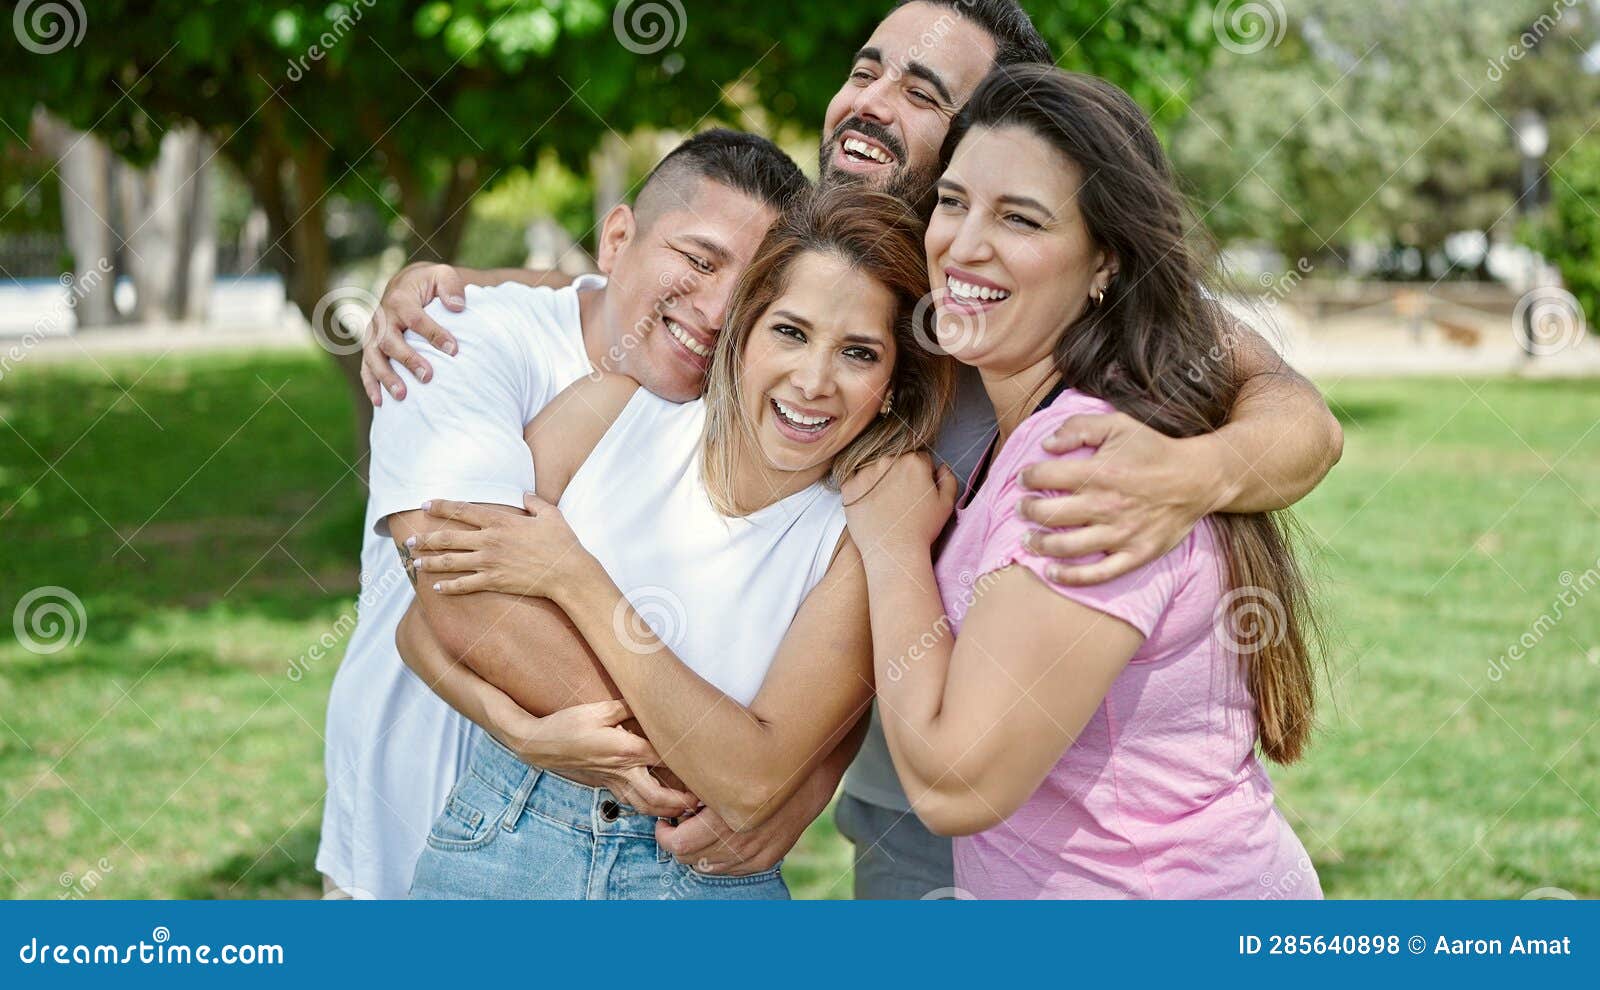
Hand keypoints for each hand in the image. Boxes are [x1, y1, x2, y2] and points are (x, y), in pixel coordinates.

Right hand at [360, 262, 466, 404]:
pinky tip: (380, 403)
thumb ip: (451, 287)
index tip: (453, 350)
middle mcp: (382, 317)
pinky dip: (370, 385)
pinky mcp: (372, 346)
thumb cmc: (430, 284)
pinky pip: (366, 367)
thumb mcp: (443, 275)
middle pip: (389, 341)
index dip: (433, 334)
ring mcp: (374, 333)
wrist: (407, 285)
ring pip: (373, 357)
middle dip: (407, 360)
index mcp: (399, 298)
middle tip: (428, 376)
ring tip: (402, 396)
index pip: (415, 319)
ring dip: (386, 377)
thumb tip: (457, 307)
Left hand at [408, 494, 589, 597]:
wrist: (568, 572)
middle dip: (425, 539)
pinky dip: (449, 587)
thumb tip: (525, 494)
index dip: (441, 506)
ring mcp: (490, 562)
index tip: (425, 504)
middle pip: (449, 537)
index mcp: (500, 521)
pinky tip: (437, 588)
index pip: (463, 510)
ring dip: (430, 562)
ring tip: (415, 563)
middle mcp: (489, 540)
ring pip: (451, 561)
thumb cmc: (562, 543)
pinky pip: (465, 585)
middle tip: (408, 541)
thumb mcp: (550, 515)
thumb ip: (535, 502)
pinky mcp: (494, 581)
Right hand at [484, 696, 696, 817]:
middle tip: (702, 801)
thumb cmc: (567, 724)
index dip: (687, 765)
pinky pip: (631, 801)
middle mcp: (622, 771)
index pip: (664, 760)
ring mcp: (613, 781)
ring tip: (686, 807)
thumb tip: (651, 699)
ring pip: (644, 805)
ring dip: (666, 810)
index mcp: (625, 751)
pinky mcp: (605, 785)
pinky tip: (660, 803)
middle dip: (681, 803)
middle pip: (658, 796)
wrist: (538, 745)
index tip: (706, 765)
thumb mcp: (598, 709)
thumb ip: (627, 706)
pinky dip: (648, 806)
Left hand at [654, 770, 829, 874]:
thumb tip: (667, 799)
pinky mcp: (764, 861)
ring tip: (697, 829)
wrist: (806, 779)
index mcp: (727, 819)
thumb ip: (695, 788)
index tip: (664, 820)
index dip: (664, 834)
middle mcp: (741, 842)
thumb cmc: (759, 767)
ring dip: (696, 851)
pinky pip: (727, 869)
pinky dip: (716, 858)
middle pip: (690, 858)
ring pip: (707, 867)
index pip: (680, 844)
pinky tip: (717, 838)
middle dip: (677, 842)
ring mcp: (754, 855)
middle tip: (677, 824)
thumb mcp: (723, 771)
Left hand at [841, 452, 956, 553]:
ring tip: (884, 504)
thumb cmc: (922, 530)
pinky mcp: (849, 486)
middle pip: (894, 460)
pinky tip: (869, 505)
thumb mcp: (946, 504)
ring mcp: (865, 472)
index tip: (916, 489)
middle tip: (900, 498)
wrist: (894, 552)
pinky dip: (860, 489)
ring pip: (874, 469)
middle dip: (898, 474)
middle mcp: (888, 461)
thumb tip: (941, 467)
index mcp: (913, 461)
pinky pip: (854, 480)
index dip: (920, 474)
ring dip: (878, 479)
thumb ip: (948, 479)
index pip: (917, 458)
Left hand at [1018, 411, 1214, 584]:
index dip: (1027, 477)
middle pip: (1049, 515)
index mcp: (1099, 471)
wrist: (1197, 478)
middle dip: (1027, 511)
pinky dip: (1070, 577)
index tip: (1023, 479)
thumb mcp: (1118, 424)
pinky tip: (1052, 572)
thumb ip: (1079, 427)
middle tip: (1021, 509)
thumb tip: (1046, 444)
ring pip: (1066, 547)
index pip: (1046, 477)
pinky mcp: (1135, 555)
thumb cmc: (1153, 450)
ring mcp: (1120, 533)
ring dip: (1039, 545)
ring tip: (1028, 540)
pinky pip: (1097, 574)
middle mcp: (1106, 505)